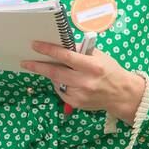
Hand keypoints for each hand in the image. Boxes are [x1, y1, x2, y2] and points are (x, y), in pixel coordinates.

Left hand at [21, 41, 143, 118]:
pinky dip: (59, 85)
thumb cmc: (110, 71)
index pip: (66, 56)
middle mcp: (86, 81)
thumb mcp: (99, 56)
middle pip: (55, 73)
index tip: (35, 45)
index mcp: (93, 66)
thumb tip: (61, 44)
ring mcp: (80, 94)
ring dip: (50, 75)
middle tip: (26, 62)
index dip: (48, 50)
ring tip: (48, 68)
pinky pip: (60, 92)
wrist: (122, 94)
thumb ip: (81, 51)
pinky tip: (65, 81)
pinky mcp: (76, 104)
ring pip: (56, 83)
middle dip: (38, 66)